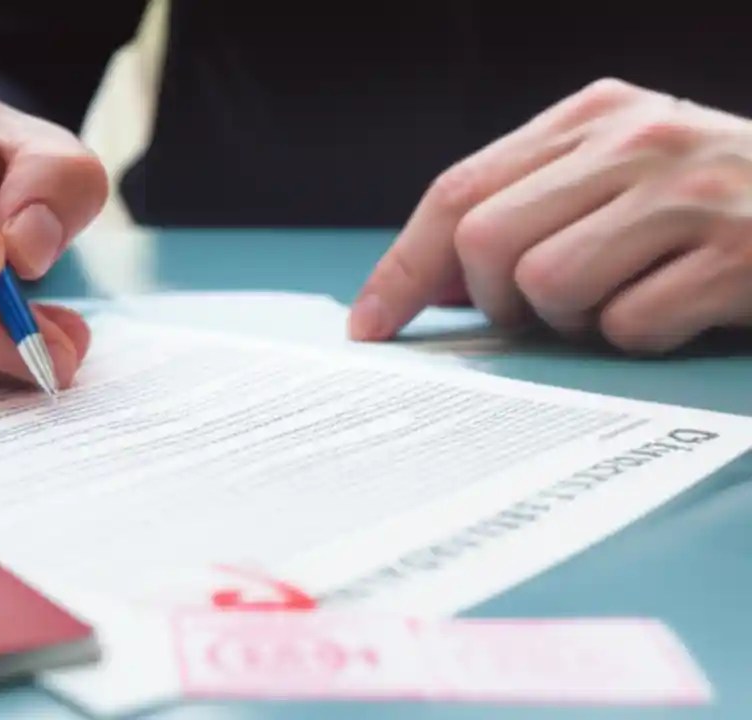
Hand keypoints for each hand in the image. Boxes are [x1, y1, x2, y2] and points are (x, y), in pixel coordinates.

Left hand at [349, 78, 751, 352]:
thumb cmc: (718, 206)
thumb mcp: (620, 180)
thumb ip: (529, 211)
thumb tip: (431, 282)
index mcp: (593, 115)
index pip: (459, 191)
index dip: (403, 265)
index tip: (369, 325)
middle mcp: (636, 139)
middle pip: (486, 240)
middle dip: (495, 300)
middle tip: (541, 314)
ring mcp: (691, 191)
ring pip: (549, 283)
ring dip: (574, 321)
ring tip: (628, 300)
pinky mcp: (739, 252)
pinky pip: (630, 324)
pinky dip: (641, 338)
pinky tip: (683, 312)